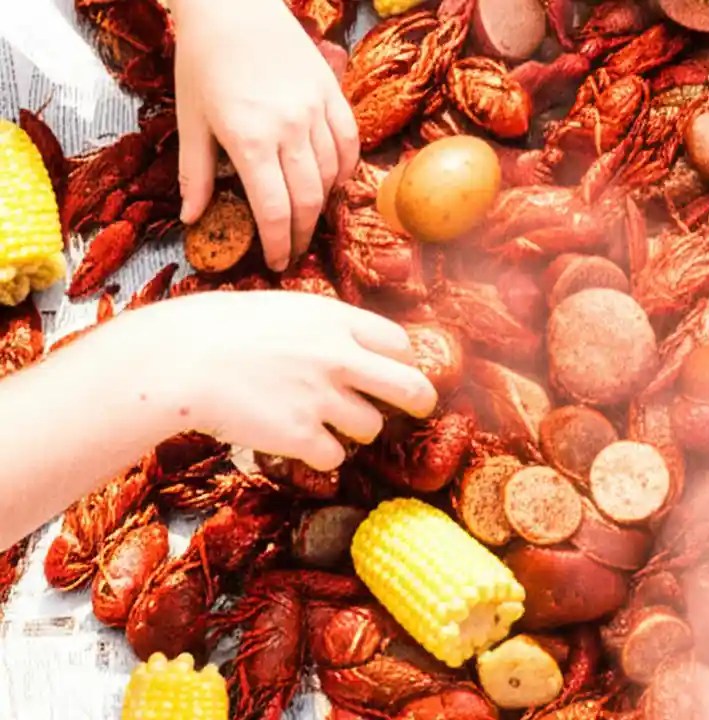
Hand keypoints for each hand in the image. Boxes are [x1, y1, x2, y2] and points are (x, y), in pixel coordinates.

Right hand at [117, 291, 436, 469]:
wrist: (177, 360)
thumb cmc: (218, 330)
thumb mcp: (283, 309)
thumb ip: (324, 328)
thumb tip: (354, 346)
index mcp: (336, 321)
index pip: (400, 343)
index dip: (402, 360)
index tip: (397, 371)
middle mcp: (339, 358)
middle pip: (412, 388)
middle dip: (419, 401)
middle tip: (418, 408)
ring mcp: (323, 398)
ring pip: (371, 427)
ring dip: (354, 429)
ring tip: (320, 420)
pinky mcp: (301, 435)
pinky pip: (336, 456)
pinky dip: (322, 455)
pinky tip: (296, 441)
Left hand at [170, 0, 358, 271]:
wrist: (232, 5)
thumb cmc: (204, 59)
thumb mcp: (191, 118)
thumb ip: (196, 172)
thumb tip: (193, 219)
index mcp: (249, 138)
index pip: (274, 209)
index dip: (280, 243)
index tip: (279, 263)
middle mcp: (289, 128)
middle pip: (308, 199)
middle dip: (303, 233)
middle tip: (295, 250)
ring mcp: (316, 110)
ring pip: (332, 175)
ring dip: (323, 203)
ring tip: (309, 217)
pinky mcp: (332, 94)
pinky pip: (349, 143)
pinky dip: (345, 169)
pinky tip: (332, 181)